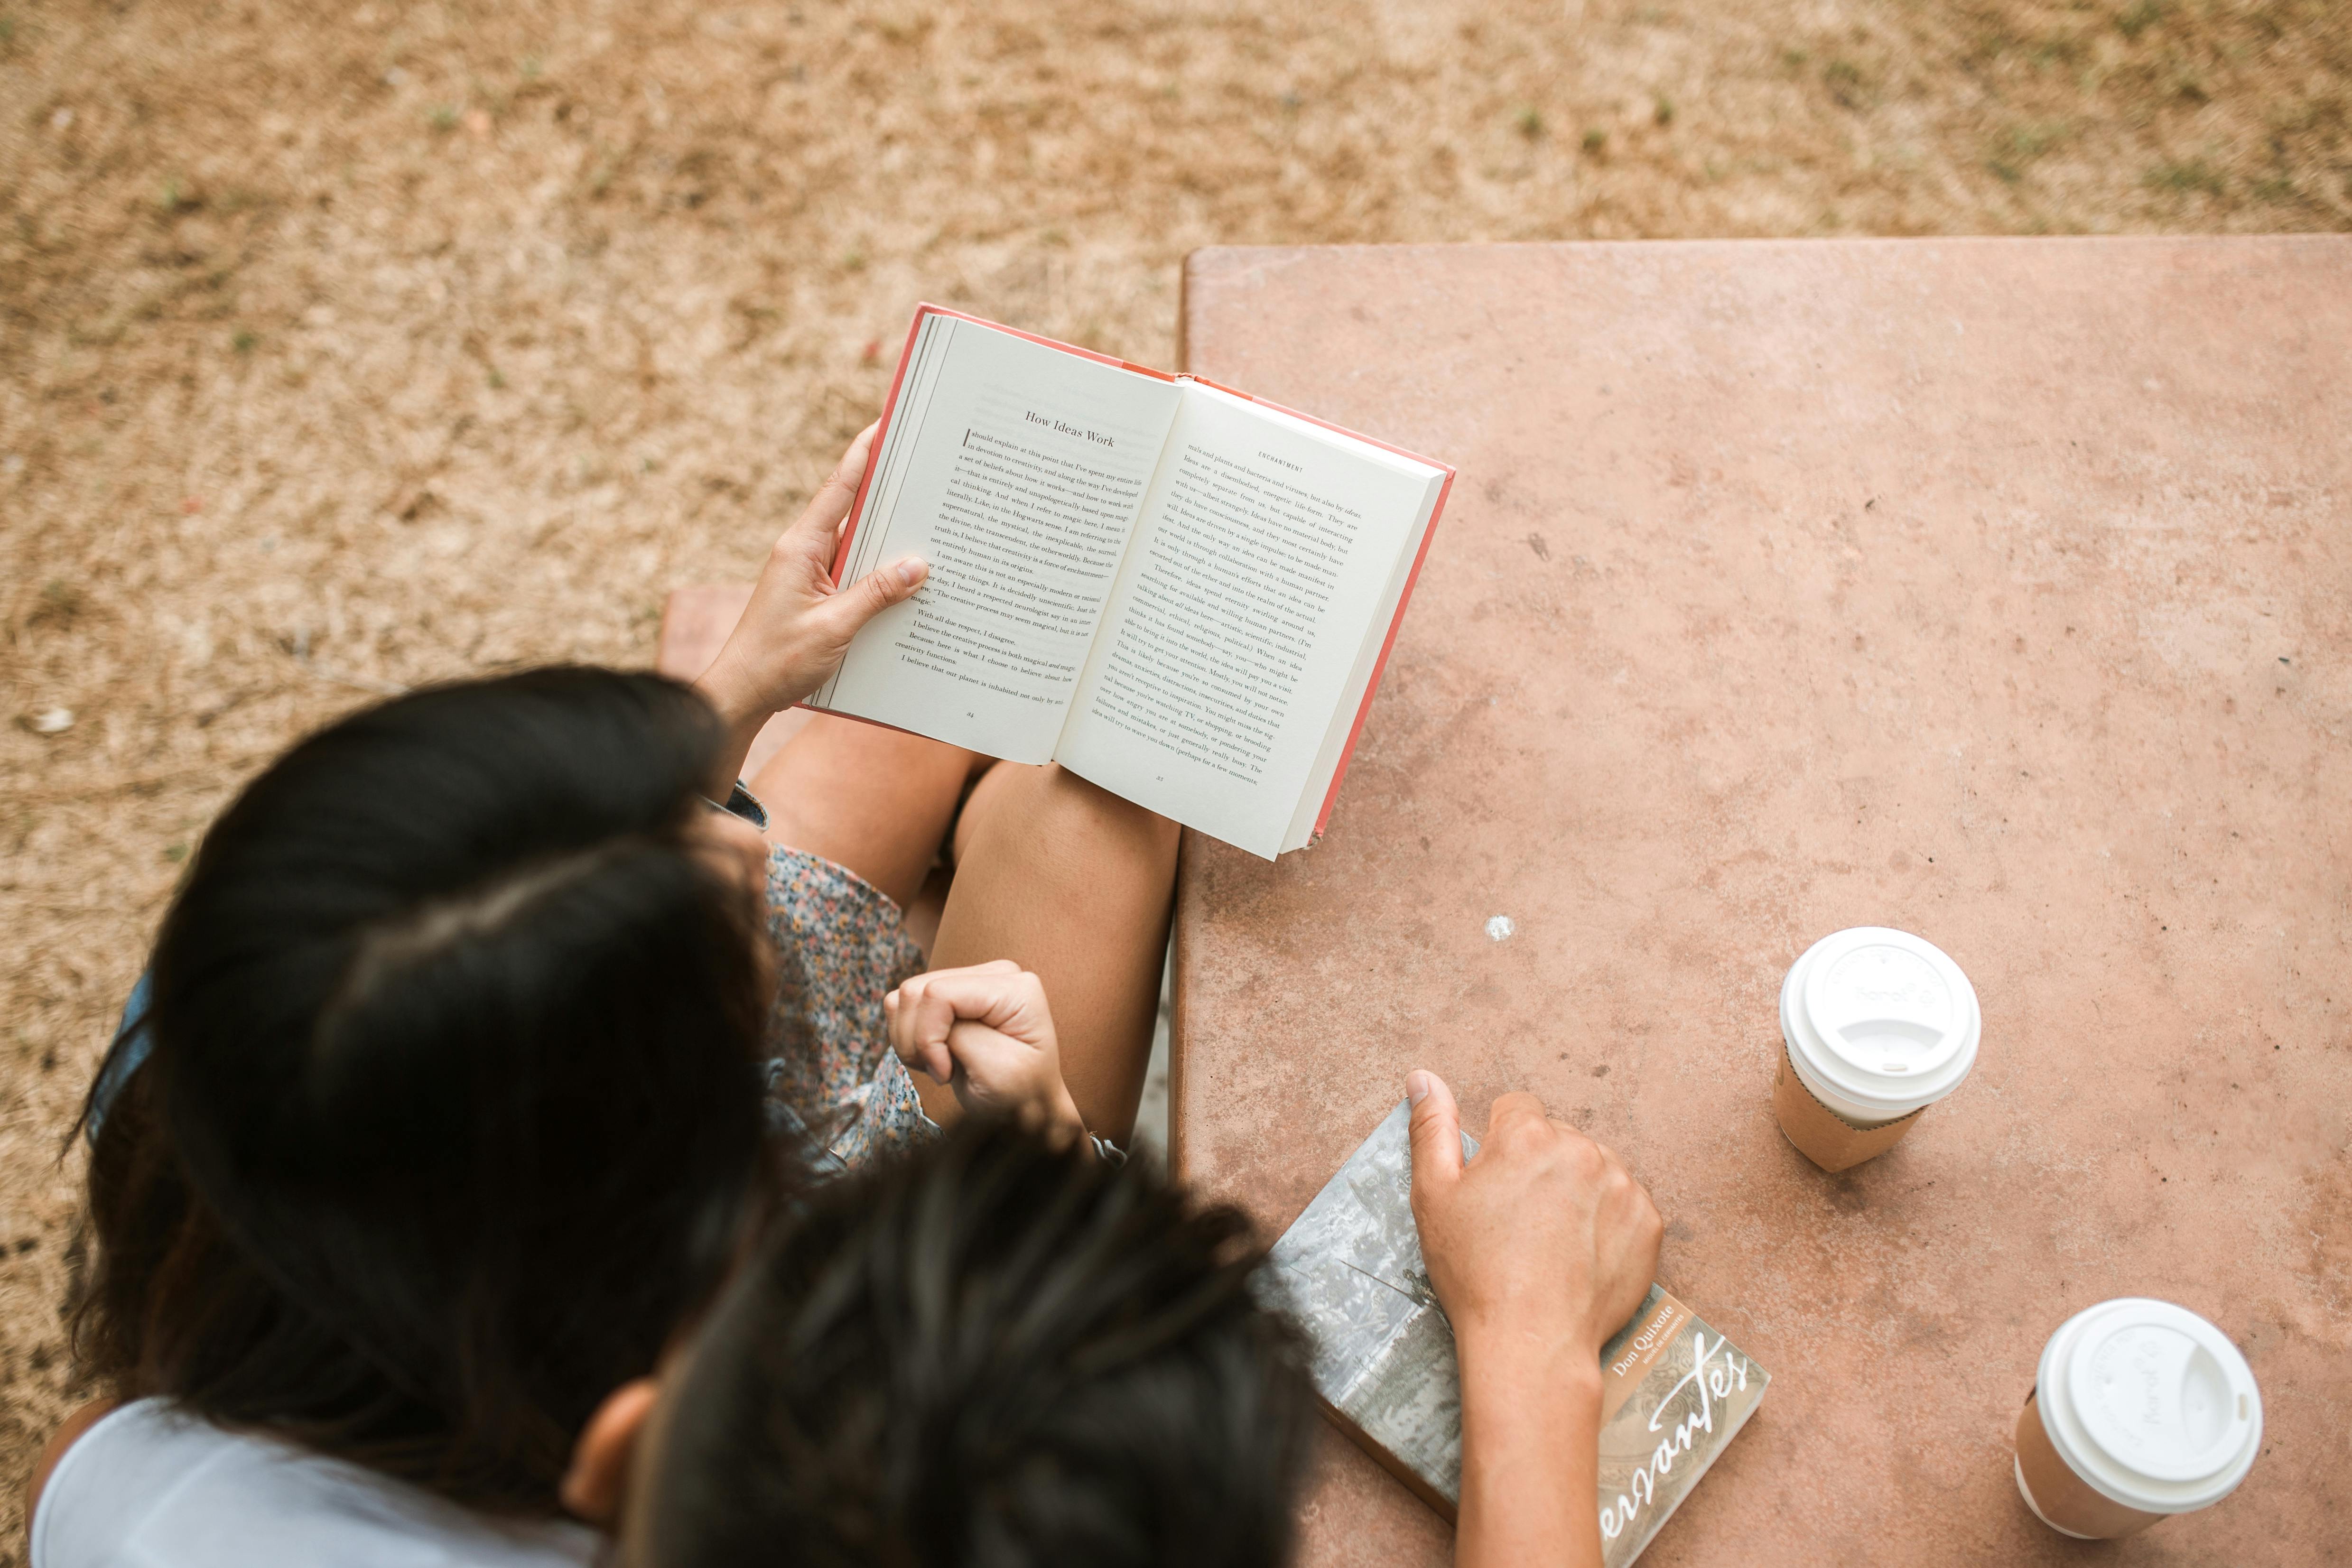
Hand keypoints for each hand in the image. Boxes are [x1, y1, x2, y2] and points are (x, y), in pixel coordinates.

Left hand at [692, 424, 927, 771]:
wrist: (741, 695)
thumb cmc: (777, 662)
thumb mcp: (833, 628)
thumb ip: (875, 594)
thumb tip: (917, 566)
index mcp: (800, 547)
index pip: (839, 488)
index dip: (863, 454)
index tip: (885, 424)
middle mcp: (803, 551)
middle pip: (852, 508)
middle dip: (887, 489)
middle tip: (924, 468)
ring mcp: (808, 572)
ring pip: (856, 541)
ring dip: (888, 534)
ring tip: (929, 519)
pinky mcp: (814, 593)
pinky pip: (853, 570)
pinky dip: (878, 568)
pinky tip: (907, 575)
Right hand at [885, 961, 1085, 1148]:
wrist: (1025, 1103)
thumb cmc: (1019, 1092)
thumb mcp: (997, 1070)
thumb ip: (962, 1036)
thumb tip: (927, 1017)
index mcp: (1014, 989)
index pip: (939, 993)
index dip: (928, 1037)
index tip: (945, 1074)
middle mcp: (994, 974)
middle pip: (916, 991)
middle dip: (917, 1039)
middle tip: (941, 1071)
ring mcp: (971, 980)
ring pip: (906, 996)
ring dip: (910, 1039)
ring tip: (939, 1064)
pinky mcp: (951, 993)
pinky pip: (905, 1004)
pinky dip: (908, 1035)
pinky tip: (934, 1054)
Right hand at [1407, 1072, 1661, 1365]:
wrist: (1531, 1342)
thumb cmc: (1475, 1271)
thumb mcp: (1433, 1196)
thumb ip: (1431, 1128)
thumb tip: (1424, 1077)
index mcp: (1527, 1135)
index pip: (1516, 1111)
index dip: (1500, 1149)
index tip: (1496, 1189)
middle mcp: (1581, 1148)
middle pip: (1557, 1140)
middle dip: (1541, 1168)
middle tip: (1519, 1224)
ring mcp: (1621, 1185)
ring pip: (1594, 1170)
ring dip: (1577, 1192)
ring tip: (1552, 1243)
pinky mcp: (1648, 1222)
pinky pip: (1626, 1205)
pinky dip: (1608, 1224)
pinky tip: (1582, 1255)